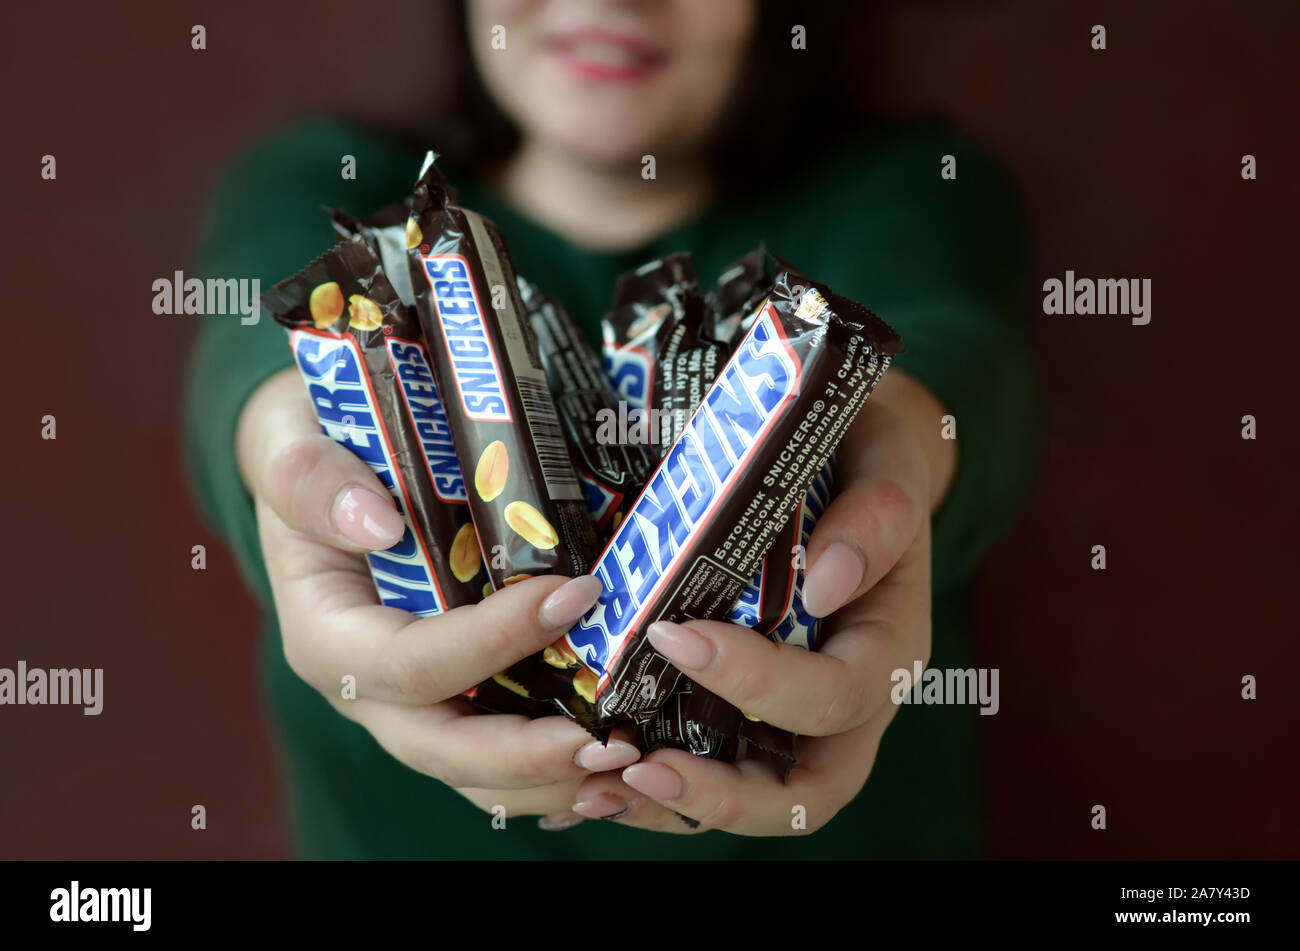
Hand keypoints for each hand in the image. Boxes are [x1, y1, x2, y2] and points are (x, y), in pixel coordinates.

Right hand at [237, 369, 641, 822]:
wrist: (321, 470)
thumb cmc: (309, 451)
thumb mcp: (291, 446)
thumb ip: (315, 482)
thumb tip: (376, 523)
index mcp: (327, 635)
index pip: (410, 664)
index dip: (491, 640)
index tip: (571, 595)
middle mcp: (367, 688)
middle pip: (444, 748)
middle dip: (527, 754)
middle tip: (610, 741)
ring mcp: (414, 702)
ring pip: (478, 772)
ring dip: (553, 778)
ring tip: (626, 762)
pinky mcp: (457, 697)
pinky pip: (502, 756)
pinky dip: (555, 769)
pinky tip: (617, 763)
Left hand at [548, 370, 952, 833]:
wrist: (848, 450)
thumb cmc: (865, 450)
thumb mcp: (884, 456)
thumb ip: (875, 513)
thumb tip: (825, 584)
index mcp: (887, 645)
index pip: (835, 695)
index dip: (761, 681)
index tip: (677, 635)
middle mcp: (850, 699)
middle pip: (805, 791)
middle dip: (719, 791)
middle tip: (636, 766)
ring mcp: (801, 715)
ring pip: (753, 796)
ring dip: (678, 803)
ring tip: (599, 785)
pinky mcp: (753, 711)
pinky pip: (714, 770)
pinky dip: (660, 790)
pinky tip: (594, 778)